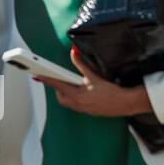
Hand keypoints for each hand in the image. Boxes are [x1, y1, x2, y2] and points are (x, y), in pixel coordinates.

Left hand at [34, 48, 154, 117]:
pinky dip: (75, 98)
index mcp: (76, 95)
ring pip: (68, 102)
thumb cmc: (110, 91)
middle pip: (60, 97)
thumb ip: (81, 64)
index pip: (57, 85)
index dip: (47, 79)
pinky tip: (82, 92)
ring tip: (71, 85)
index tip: (39, 75)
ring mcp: (82, 109)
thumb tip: (74, 53)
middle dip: (58, 88)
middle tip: (59, 80)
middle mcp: (77, 104)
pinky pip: (76, 105)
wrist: (124, 103)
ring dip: (67, 94)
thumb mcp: (94, 75)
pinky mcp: (89, 111)